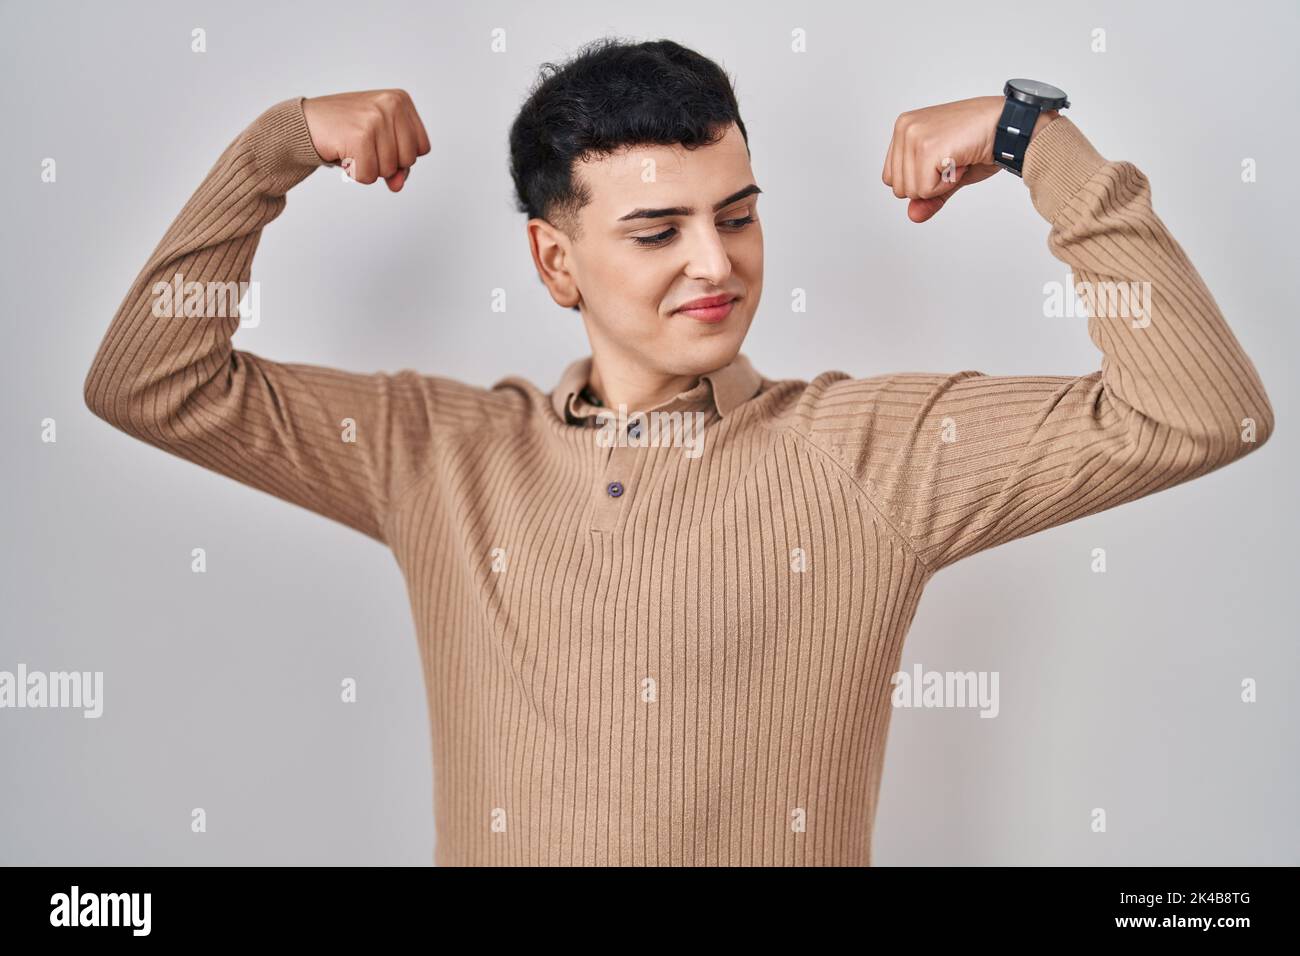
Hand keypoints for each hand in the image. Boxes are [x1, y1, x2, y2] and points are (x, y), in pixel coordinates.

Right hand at [301, 89, 431, 191]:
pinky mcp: (360, 136)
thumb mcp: (379, 141)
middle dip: (385, 163)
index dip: (401, 156)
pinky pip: (369, 176)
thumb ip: (398, 164)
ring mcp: (376, 118)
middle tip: (363, 145)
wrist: (305, 123)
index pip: (422, 148)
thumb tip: (398, 185)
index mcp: (401, 100)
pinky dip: (355, 173)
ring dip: (368, 168)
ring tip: (352, 147)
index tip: (380, 143)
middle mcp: (391, 105)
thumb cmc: (345, 130)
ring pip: (388, 170)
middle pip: (408, 160)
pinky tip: (344, 154)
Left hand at [881, 95, 1057, 221]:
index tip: (945, 161)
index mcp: (905, 128)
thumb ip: (927, 195)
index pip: (892, 178)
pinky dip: (947, 184)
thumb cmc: (983, 142)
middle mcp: (905, 128)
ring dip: (941, 184)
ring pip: (911, 191)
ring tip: (957, 159)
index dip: (921, 181)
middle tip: (954, 160)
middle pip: (899, 188)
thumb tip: (912, 216)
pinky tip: (961, 161)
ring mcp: (914, 136)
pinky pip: (926, 190)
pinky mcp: (926, 148)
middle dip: (930, 185)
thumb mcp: (949, 174)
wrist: (1010, 127)